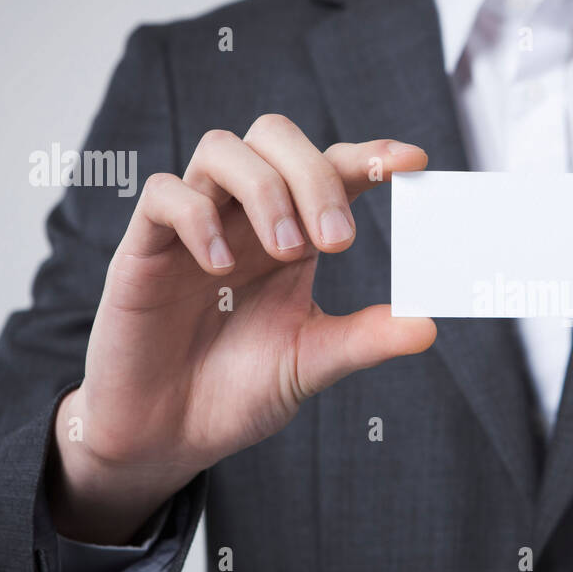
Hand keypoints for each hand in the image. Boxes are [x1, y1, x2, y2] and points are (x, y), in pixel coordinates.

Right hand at [50, 115, 435, 543]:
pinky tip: (222, 268)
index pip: (330, 167)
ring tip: (286, 251)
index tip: (413, 162)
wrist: (169, 435)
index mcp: (293, 234)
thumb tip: (429, 326)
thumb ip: (366, 339)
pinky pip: (165, 194)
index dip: (369, 155)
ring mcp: (193, 227)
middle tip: (339, 244)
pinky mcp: (143, 249)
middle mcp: (243, 217)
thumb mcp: (313, 362)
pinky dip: (199, 217)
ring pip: (221, 148)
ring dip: (265, 189)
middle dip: (315, 175)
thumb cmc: (239, 390)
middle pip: (275, 136)